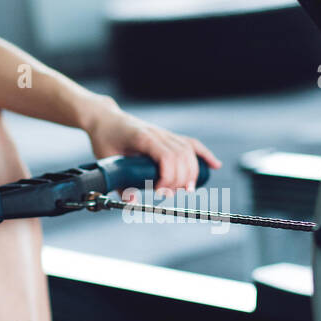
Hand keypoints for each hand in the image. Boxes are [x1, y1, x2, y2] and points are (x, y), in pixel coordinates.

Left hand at [85, 103, 222, 203]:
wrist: (106, 119)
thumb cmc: (106, 138)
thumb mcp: (107, 160)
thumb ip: (119, 183)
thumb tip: (131, 201)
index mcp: (143, 138)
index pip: (166, 157)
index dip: (168, 177)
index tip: (158, 190)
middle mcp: (158, 134)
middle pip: (182, 156)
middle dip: (180, 179)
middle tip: (169, 193)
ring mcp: (166, 134)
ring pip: (189, 151)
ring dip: (192, 172)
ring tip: (186, 189)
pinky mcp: (169, 136)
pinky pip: (192, 144)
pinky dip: (205, 154)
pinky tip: (215, 165)